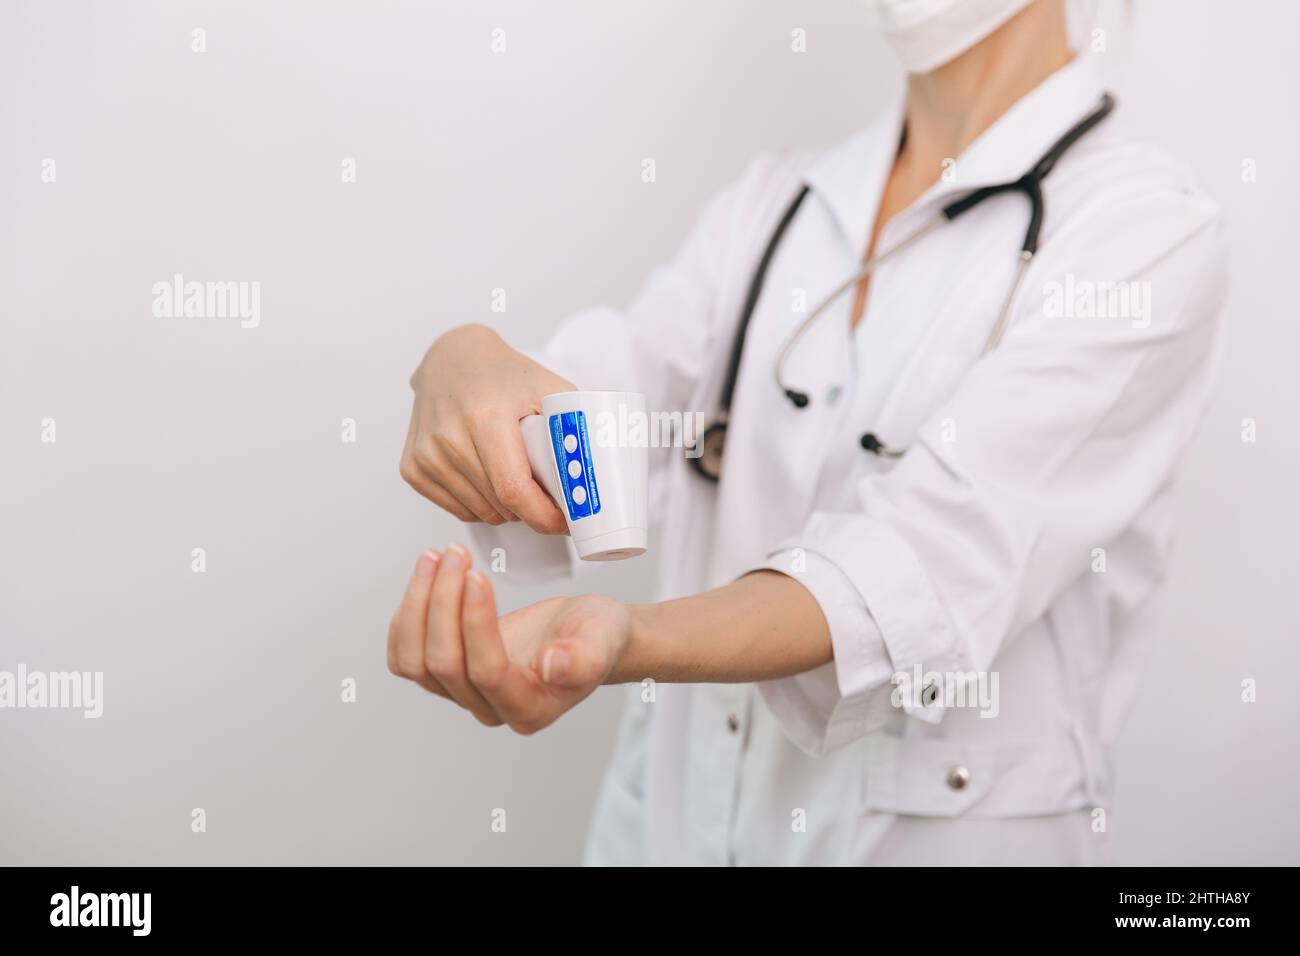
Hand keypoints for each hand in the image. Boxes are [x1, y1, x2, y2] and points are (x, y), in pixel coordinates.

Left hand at [387, 545, 631, 732]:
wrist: (586, 632)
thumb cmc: (596, 634)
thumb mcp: (602, 638)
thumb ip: (583, 657)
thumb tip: (552, 667)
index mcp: (528, 708)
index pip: (486, 671)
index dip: (475, 623)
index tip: (478, 575)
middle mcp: (491, 709)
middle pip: (444, 665)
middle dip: (443, 603)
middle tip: (456, 553)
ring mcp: (463, 695)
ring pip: (415, 662)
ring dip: (418, 605)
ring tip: (436, 557)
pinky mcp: (446, 675)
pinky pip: (406, 657)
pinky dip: (407, 617)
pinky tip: (426, 578)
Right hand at [400, 323, 572, 532]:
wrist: (453, 359)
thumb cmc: (504, 375)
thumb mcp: (548, 388)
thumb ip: (577, 426)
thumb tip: (604, 473)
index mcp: (484, 417)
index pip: (513, 488)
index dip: (544, 515)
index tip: (566, 521)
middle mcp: (448, 437)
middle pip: (500, 505)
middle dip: (532, 511)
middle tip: (549, 497)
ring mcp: (426, 454)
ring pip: (480, 512)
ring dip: (507, 509)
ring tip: (518, 479)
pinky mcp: (413, 468)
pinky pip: (458, 509)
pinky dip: (481, 505)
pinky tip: (490, 477)